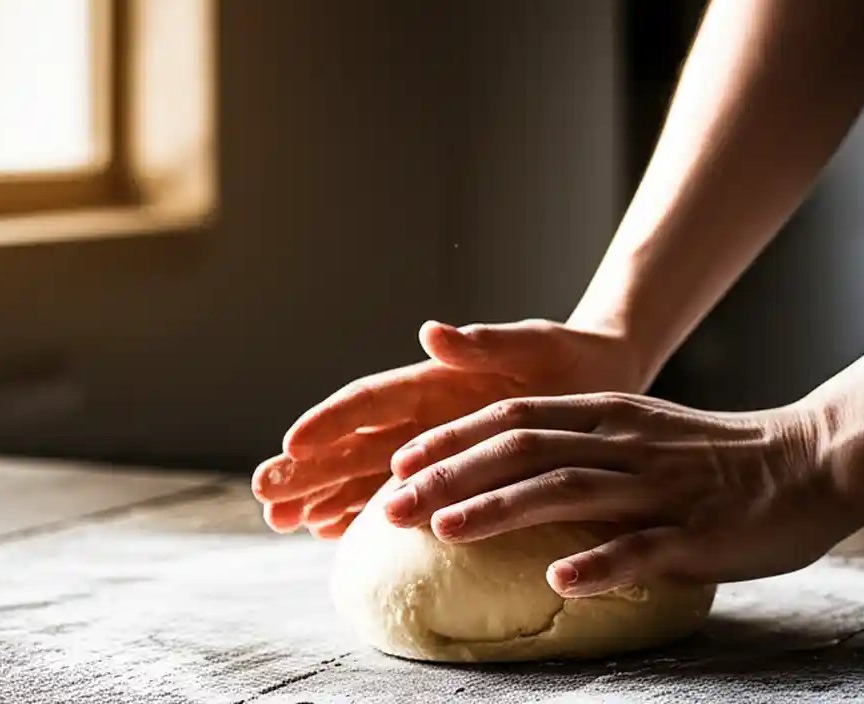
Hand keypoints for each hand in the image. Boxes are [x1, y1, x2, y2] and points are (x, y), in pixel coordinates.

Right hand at [251, 320, 647, 537]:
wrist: (599, 378)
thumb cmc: (568, 356)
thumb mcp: (532, 345)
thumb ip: (484, 343)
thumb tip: (433, 331)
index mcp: (434, 380)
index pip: (369, 400)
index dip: (329, 423)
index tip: (292, 444)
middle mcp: (422, 415)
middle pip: (352, 443)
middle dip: (308, 468)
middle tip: (264, 494)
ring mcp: (431, 447)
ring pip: (362, 474)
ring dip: (322, 496)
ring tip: (279, 520)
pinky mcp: (449, 474)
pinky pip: (394, 494)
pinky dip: (361, 513)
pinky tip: (327, 532)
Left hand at [381, 392, 859, 595]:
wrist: (811, 462)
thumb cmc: (714, 457)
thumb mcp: (638, 429)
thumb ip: (579, 440)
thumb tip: (508, 465)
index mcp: (606, 416)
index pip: (511, 418)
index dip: (450, 440)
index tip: (397, 465)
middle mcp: (622, 442)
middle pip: (521, 449)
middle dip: (450, 475)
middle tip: (392, 506)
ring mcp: (658, 487)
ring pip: (566, 490)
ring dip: (500, 509)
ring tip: (445, 531)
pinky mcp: (696, 533)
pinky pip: (642, 549)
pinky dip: (599, 564)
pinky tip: (559, 582)